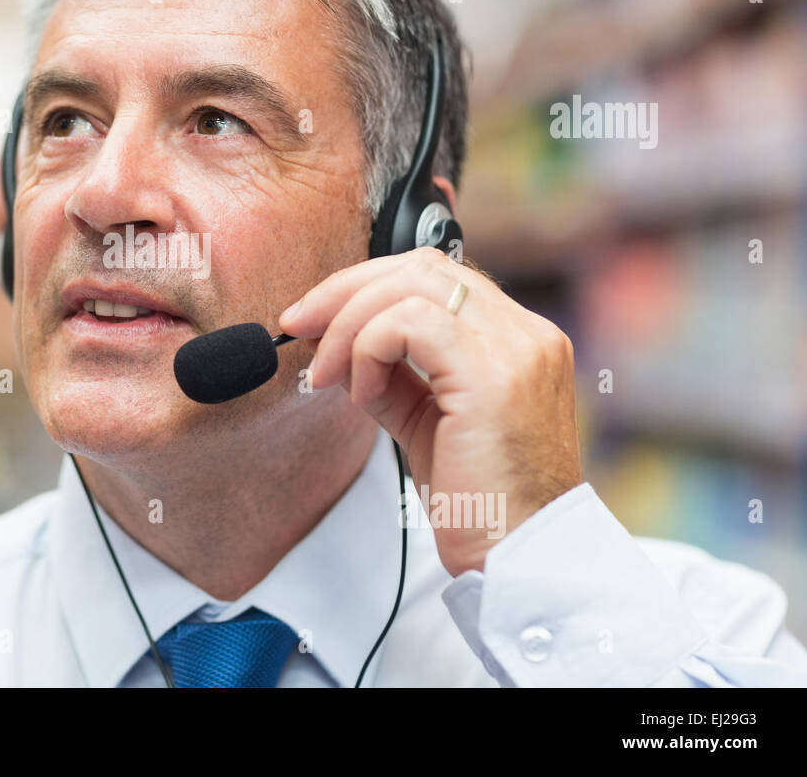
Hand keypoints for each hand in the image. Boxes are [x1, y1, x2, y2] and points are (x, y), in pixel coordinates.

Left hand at [278, 247, 582, 576]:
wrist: (520, 556)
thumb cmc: (480, 502)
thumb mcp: (427, 422)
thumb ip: (393, 375)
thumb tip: (337, 344)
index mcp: (517, 339)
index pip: (435, 276)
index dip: (366, 286)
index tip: (314, 318)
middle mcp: (525, 333)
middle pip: (420, 268)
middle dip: (345, 290)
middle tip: (298, 327)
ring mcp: (516, 349)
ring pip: (412, 284)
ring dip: (350, 322)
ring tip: (327, 373)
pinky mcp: (493, 376)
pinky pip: (409, 324)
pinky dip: (369, 348)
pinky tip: (362, 394)